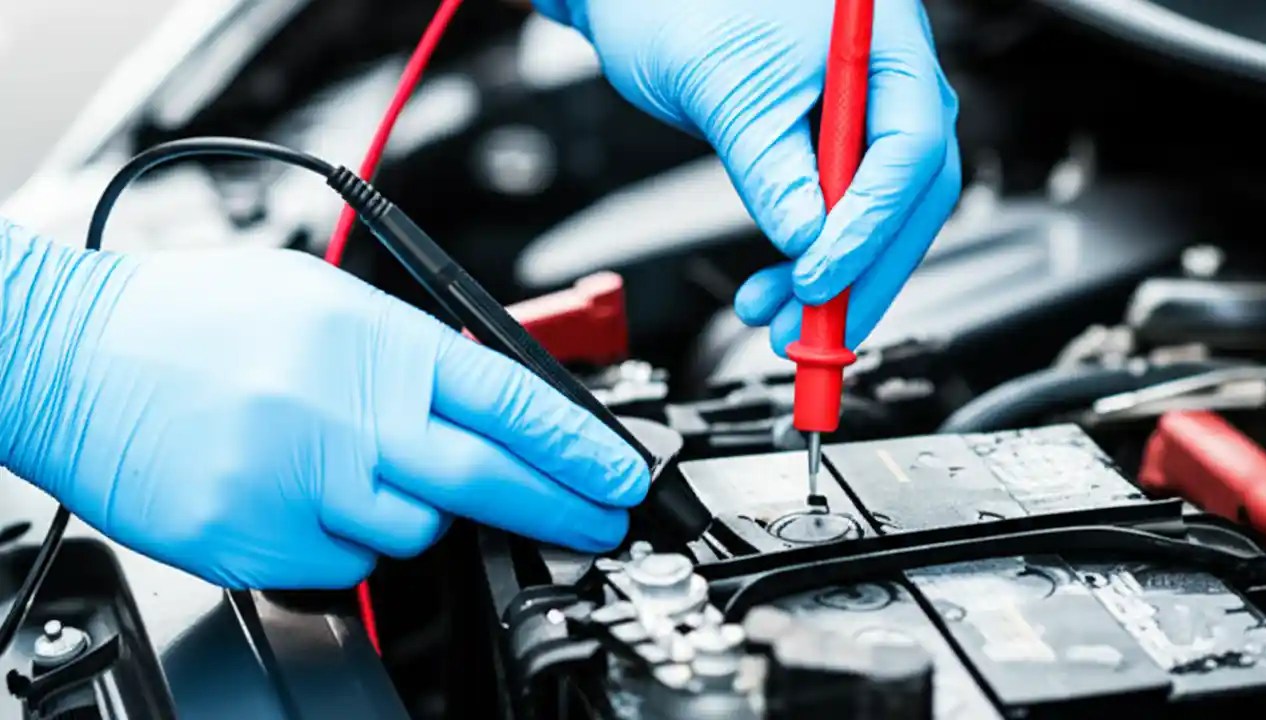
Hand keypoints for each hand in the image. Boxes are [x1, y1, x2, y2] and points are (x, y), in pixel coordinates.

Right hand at [0, 223, 648, 588]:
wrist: (72, 359)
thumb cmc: (190, 319)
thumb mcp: (319, 300)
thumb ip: (407, 350)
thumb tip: (485, 393)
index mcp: (374, 343)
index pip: (512, 399)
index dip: (580, 445)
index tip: (622, 475)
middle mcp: (347, 415)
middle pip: (487, 482)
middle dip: (559, 509)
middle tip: (596, 524)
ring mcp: (303, 485)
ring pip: (413, 531)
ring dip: (410, 509)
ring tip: (348, 463)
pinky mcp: (260, 543)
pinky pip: (345, 565)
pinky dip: (342, 538)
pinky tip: (299, 491)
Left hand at [534, 0, 959, 354]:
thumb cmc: (677, 1)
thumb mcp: (726, 88)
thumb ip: (771, 168)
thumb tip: (807, 243)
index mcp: (884, 40)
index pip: (909, 150)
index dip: (870, 227)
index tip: (820, 278)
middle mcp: (886, 74)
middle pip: (910, 192)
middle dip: (864, 270)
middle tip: (819, 330)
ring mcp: (859, 108)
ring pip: (876, 211)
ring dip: (835, 277)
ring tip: (783, 322)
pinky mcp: (823, 137)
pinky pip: (838, 206)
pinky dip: (812, 253)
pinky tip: (780, 289)